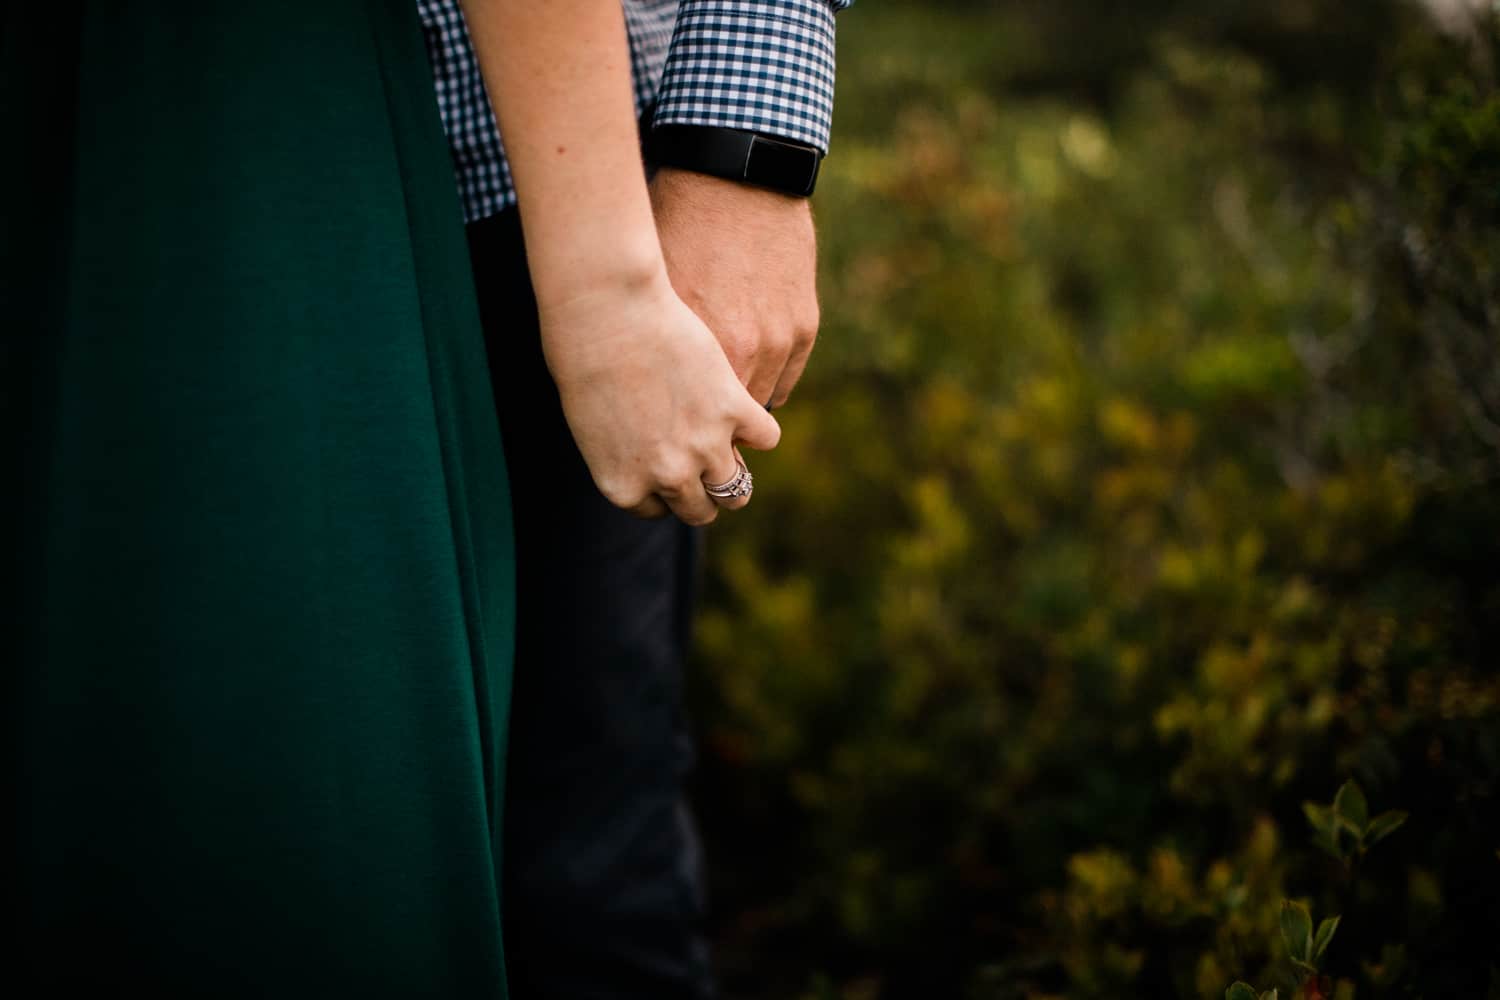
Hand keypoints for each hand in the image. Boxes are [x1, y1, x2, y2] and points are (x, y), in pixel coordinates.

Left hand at [538, 268, 780, 524]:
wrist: (606, 311)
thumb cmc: (582, 355)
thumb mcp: (591, 422)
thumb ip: (621, 450)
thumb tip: (644, 453)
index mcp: (623, 485)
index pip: (656, 510)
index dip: (663, 490)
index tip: (667, 469)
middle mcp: (666, 477)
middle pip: (698, 511)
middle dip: (701, 492)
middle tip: (703, 465)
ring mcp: (704, 447)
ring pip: (736, 489)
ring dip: (733, 474)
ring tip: (729, 448)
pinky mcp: (734, 409)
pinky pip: (766, 436)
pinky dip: (758, 427)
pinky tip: (742, 407)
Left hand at [650, 167, 819, 408]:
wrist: (738, 181)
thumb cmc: (679, 226)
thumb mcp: (653, 285)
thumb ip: (655, 340)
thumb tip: (644, 382)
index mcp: (699, 345)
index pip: (692, 416)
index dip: (678, 424)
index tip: (667, 425)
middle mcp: (746, 349)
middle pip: (727, 419)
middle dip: (709, 421)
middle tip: (690, 419)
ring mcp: (780, 339)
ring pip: (759, 402)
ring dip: (739, 401)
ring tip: (717, 393)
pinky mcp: (804, 326)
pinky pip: (785, 378)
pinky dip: (767, 378)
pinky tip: (746, 369)